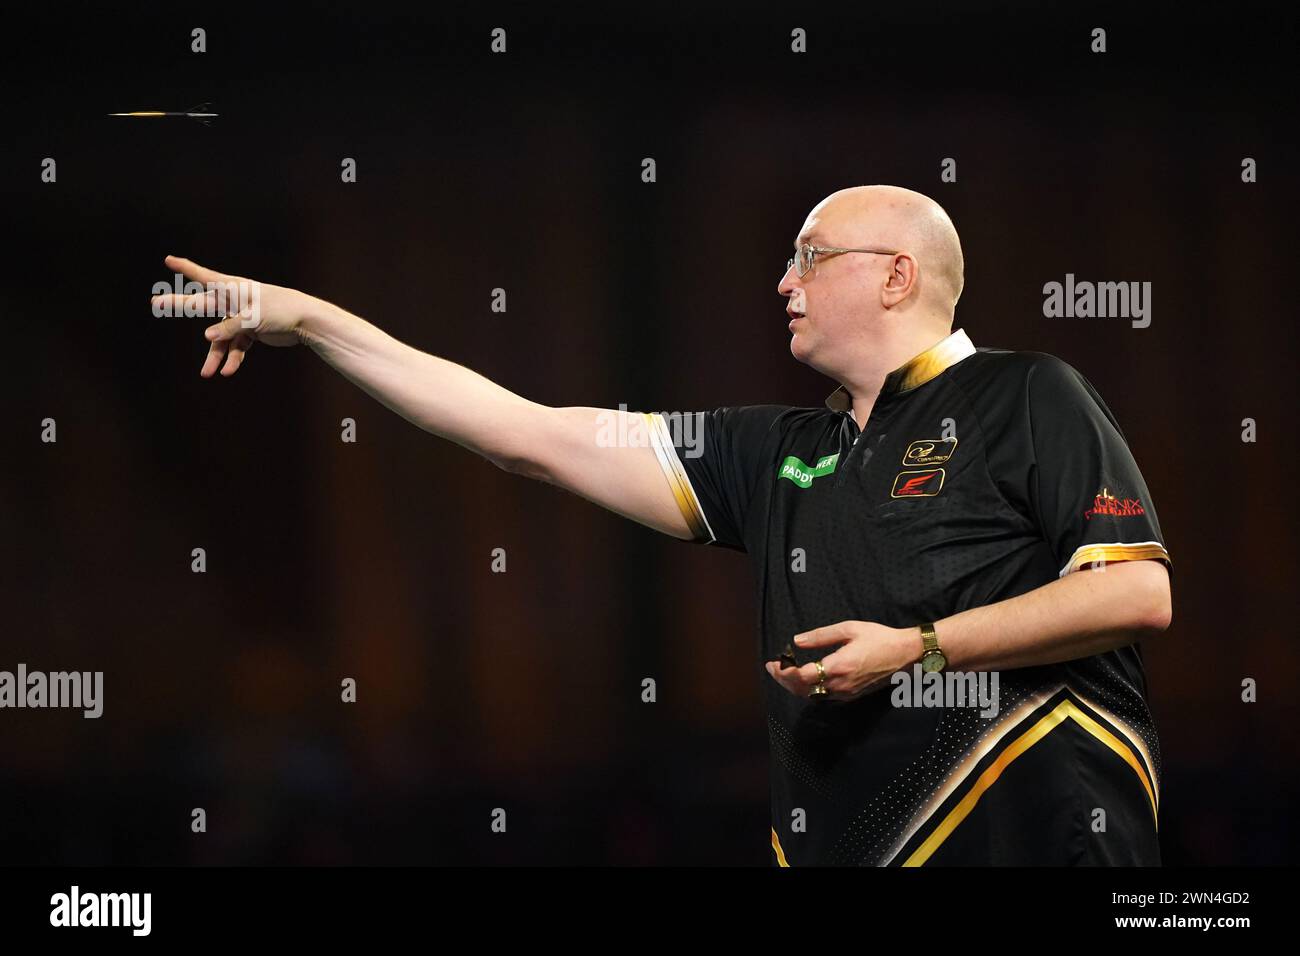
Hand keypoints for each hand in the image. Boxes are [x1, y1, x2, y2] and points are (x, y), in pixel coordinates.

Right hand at [151, 255, 315, 376]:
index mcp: (233, 289)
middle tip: (155, 303)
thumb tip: (207, 338)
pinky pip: (237, 346)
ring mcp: (241, 317)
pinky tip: (228, 372)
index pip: (204, 277)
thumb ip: (229, 328)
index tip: (168, 259)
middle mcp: (234, 301)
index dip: (186, 268)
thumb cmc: (280, 311)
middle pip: (202, 305)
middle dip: (179, 305)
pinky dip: (234, 358)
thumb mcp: (252, 318)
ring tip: (207, 373)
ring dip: (215, 355)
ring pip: (221, 337)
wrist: (305, 321)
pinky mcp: (251, 332)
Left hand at [764, 621, 917, 701]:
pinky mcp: (852, 696)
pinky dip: (810, 690)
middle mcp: (840, 685)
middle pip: (803, 690)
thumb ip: (821, 636)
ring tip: (785, 672)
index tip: (773, 662)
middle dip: (784, 680)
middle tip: (774, 668)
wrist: (906, 655)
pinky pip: (824, 697)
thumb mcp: (849, 629)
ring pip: (812, 696)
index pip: (801, 676)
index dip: (783, 671)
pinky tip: (806, 679)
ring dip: (795, 687)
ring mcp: (846, 693)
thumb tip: (797, 641)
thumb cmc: (879, 638)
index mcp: (838, 667)